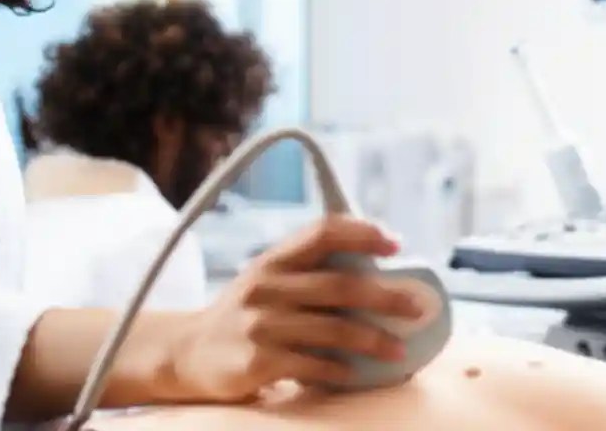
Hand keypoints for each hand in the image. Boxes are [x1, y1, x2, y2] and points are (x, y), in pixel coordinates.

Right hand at [168, 215, 425, 401]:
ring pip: (333, 329)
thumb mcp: (269, 279)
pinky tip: (358, 374)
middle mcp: (267, 286)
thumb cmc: (245, 313)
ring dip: (373, 340)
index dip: (362, 234)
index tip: (395, 244)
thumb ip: (310, 272)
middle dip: (385, 296)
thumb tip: (380, 274)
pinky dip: (341, 370)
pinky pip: (312, 365)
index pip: (323, 232)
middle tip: (417, 307)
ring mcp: (261, 324)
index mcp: (275, 259)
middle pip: (338, 285)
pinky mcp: (258, 361)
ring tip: (400, 350)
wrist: (188, 352)